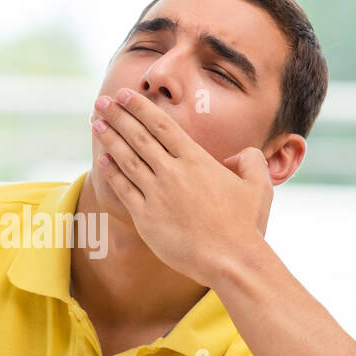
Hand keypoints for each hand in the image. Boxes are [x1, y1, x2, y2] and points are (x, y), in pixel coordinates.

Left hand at [92, 87, 272, 286]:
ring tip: (96, 123)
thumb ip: (249, 161)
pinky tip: (102, 160)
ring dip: (110, 138)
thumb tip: (239, 155)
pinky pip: (124, 189)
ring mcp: (157, 195)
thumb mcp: (259, 186)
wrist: (231, 261)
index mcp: (197, 160)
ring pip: (127, 159)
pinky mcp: (146, 218)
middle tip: (101, 101)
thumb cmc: (246, 226)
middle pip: (139, 136)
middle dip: (118, 115)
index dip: (140, 107)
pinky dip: (112, 173)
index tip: (125, 94)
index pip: (162, 125)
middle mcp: (173, 172)